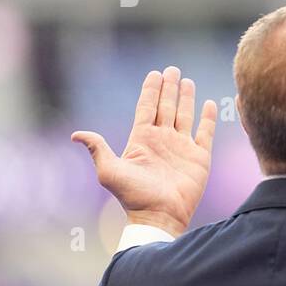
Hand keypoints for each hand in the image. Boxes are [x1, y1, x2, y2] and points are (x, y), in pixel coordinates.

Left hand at [71, 66, 217, 236]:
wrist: (160, 215)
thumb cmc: (133, 196)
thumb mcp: (109, 172)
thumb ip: (98, 149)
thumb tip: (76, 135)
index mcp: (142, 139)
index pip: (146, 108)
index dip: (150, 91)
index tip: (154, 73)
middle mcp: (162, 140)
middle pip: (166, 107)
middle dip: (169, 88)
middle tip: (172, 69)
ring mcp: (182, 147)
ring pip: (185, 115)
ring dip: (186, 98)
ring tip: (187, 81)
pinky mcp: (199, 157)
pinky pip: (205, 132)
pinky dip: (208, 118)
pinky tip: (209, 104)